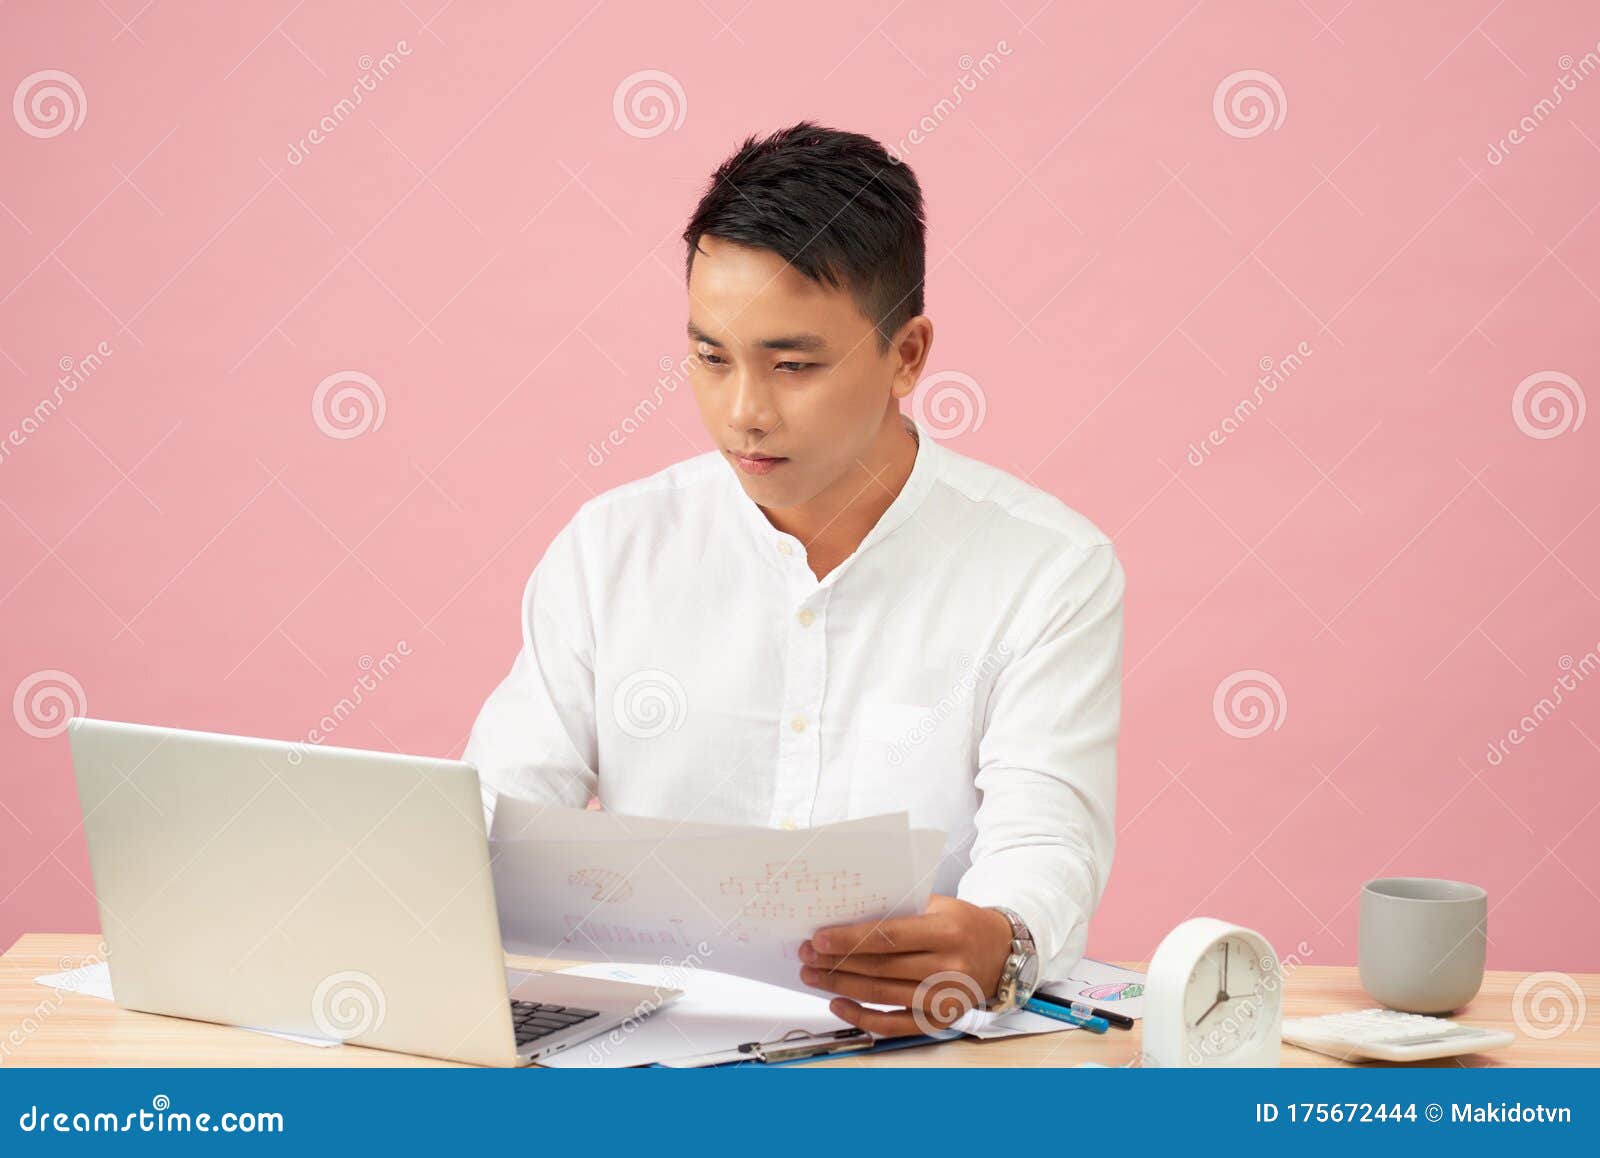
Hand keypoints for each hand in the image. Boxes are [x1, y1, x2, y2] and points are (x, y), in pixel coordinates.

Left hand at [797, 895, 1014, 1037]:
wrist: (1000, 953)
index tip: (819, 938)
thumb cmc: (962, 923)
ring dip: (840, 987)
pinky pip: (893, 1024)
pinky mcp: (939, 1021)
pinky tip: (838, 1003)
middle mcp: (948, 967)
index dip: (850, 939)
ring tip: (813, 976)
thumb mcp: (938, 905)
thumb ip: (900, 909)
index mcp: (946, 931)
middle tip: (807, 955)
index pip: (889, 937)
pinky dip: (862, 1016)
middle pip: (880, 968)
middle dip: (836, 962)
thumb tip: (846, 915)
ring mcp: (944, 999)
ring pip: (881, 995)